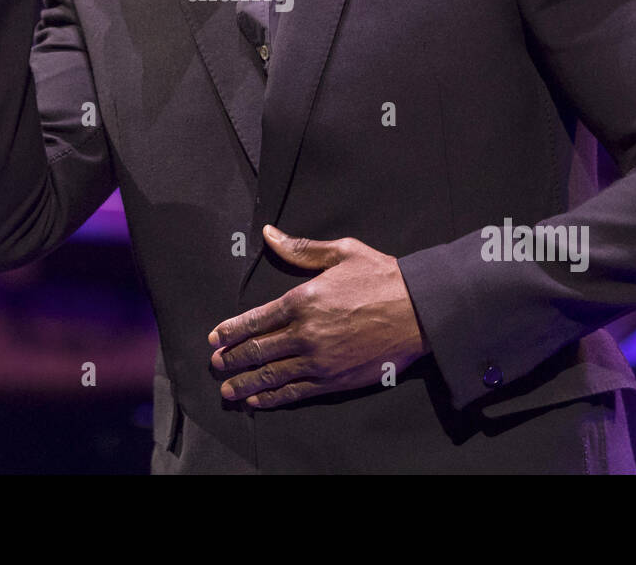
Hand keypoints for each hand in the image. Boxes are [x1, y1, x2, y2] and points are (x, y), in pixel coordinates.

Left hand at [208, 226, 429, 408]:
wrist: (420, 310)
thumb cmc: (382, 277)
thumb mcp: (341, 252)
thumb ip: (301, 248)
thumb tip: (270, 234)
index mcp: (303, 299)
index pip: (255, 320)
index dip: (231, 331)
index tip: (215, 338)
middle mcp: (305, 332)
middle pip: (257, 350)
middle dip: (232, 359)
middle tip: (216, 364)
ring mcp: (319, 360)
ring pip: (271, 375)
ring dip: (245, 383)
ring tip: (228, 390)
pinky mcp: (334, 380)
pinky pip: (295, 392)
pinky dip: (273, 397)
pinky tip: (259, 400)